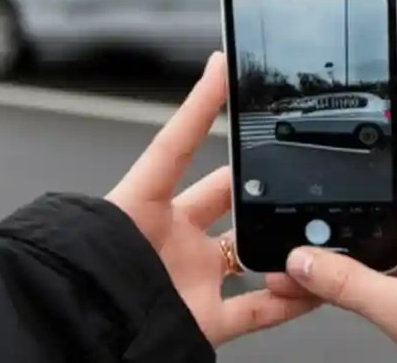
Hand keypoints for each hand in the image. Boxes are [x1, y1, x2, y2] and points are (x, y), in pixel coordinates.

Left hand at [106, 52, 318, 345]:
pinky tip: (314, 285)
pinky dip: (288, 301)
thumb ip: (175, 141)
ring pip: (250, 256)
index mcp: (147, 206)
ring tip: (311, 229)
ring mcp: (191, 280)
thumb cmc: (92, 259)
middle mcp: (172, 241)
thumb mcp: (136, 192)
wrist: (82, 324)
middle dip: (261, 186)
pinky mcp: (204, 320)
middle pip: (228, 203)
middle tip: (294, 170)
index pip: (180, 148)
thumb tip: (208, 72)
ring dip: (281, 245)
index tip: (231, 79)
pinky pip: (256, 311)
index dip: (203, 110)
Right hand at [283, 11, 396, 361]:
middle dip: (333, 168)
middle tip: (294, 162)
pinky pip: (358, 255)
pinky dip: (329, 267)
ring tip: (290, 251)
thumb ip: (355, 287)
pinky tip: (303, 280)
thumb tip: (302, 261)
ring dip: (325, 232)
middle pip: (376, 169)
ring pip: (359, 217)